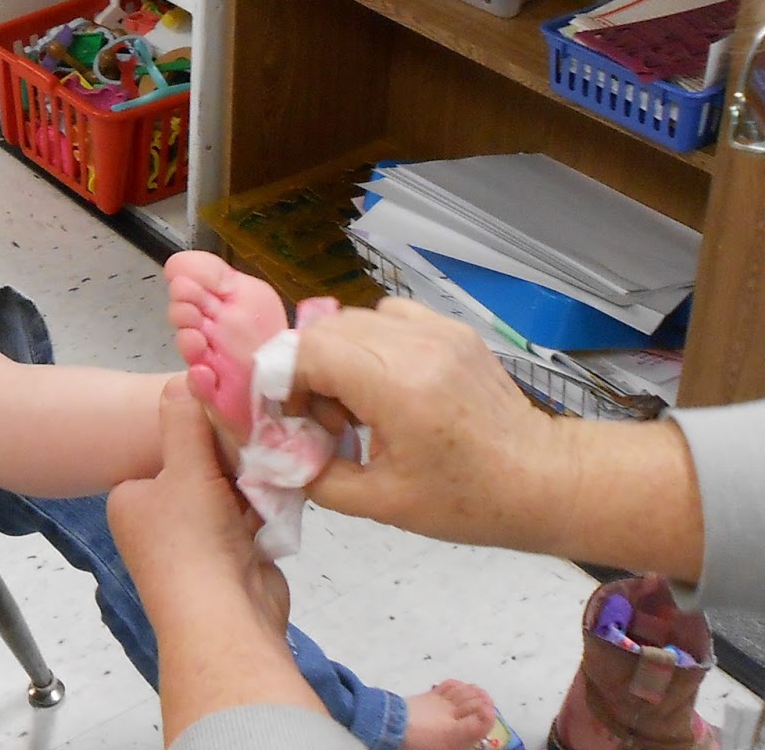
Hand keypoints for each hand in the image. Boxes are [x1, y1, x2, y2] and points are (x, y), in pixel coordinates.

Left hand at [109, 380, 319, 739]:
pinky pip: (249, 518)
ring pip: (227, 493)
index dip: (190, 431)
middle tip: (253, 431)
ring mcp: (195, 544)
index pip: (159, 451)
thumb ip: (185, 421)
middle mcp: (156, 523)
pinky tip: (280, 488)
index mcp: (130, 500)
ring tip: (270, 455)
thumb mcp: (185, 468)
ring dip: (249, 480)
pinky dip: (263, 507)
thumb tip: (180, 377)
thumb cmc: (192, 541)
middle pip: (197, 470)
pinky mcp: (231, 560)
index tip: (220, 410)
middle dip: (226, 457)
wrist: (225, 617)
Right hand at [294, 298, 570, 552]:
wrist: (544, 480)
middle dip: (306, 372)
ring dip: (336, 357)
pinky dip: (369, 345)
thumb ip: (314, 476)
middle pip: (322, 330)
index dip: (283, 381)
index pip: (308, 351)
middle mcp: (416, 346)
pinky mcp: (450, 328)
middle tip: (325, 420)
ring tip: (357, 405)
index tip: (292, 418)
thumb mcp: (380, 503)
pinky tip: (386, 384)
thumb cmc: (467, 500)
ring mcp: (437, 330)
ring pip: (351, 319)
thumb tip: (276, 454)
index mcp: (399, 388)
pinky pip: (386, 316)